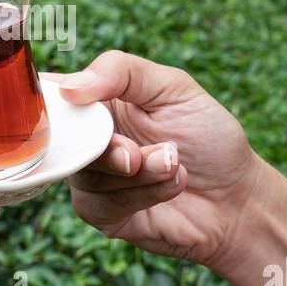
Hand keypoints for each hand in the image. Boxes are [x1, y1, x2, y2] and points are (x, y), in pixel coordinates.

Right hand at [47, 51, 261, 269]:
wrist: (238, 198)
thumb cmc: (209, 137)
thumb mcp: (174, 88)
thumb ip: (122, 72)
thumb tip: (70, 86)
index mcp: (98, 100)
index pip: (51, 92)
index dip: (48, 99)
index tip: (76, 105)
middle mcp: (87, 138)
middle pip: (61, 137)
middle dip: (106, 146)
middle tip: (138, 153)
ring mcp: (91, 177)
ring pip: (84, 173)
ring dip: (139, 171)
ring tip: (175, 163)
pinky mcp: (102, 214)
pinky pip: (100, 204)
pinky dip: (142, 194)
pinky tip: (172, 186)